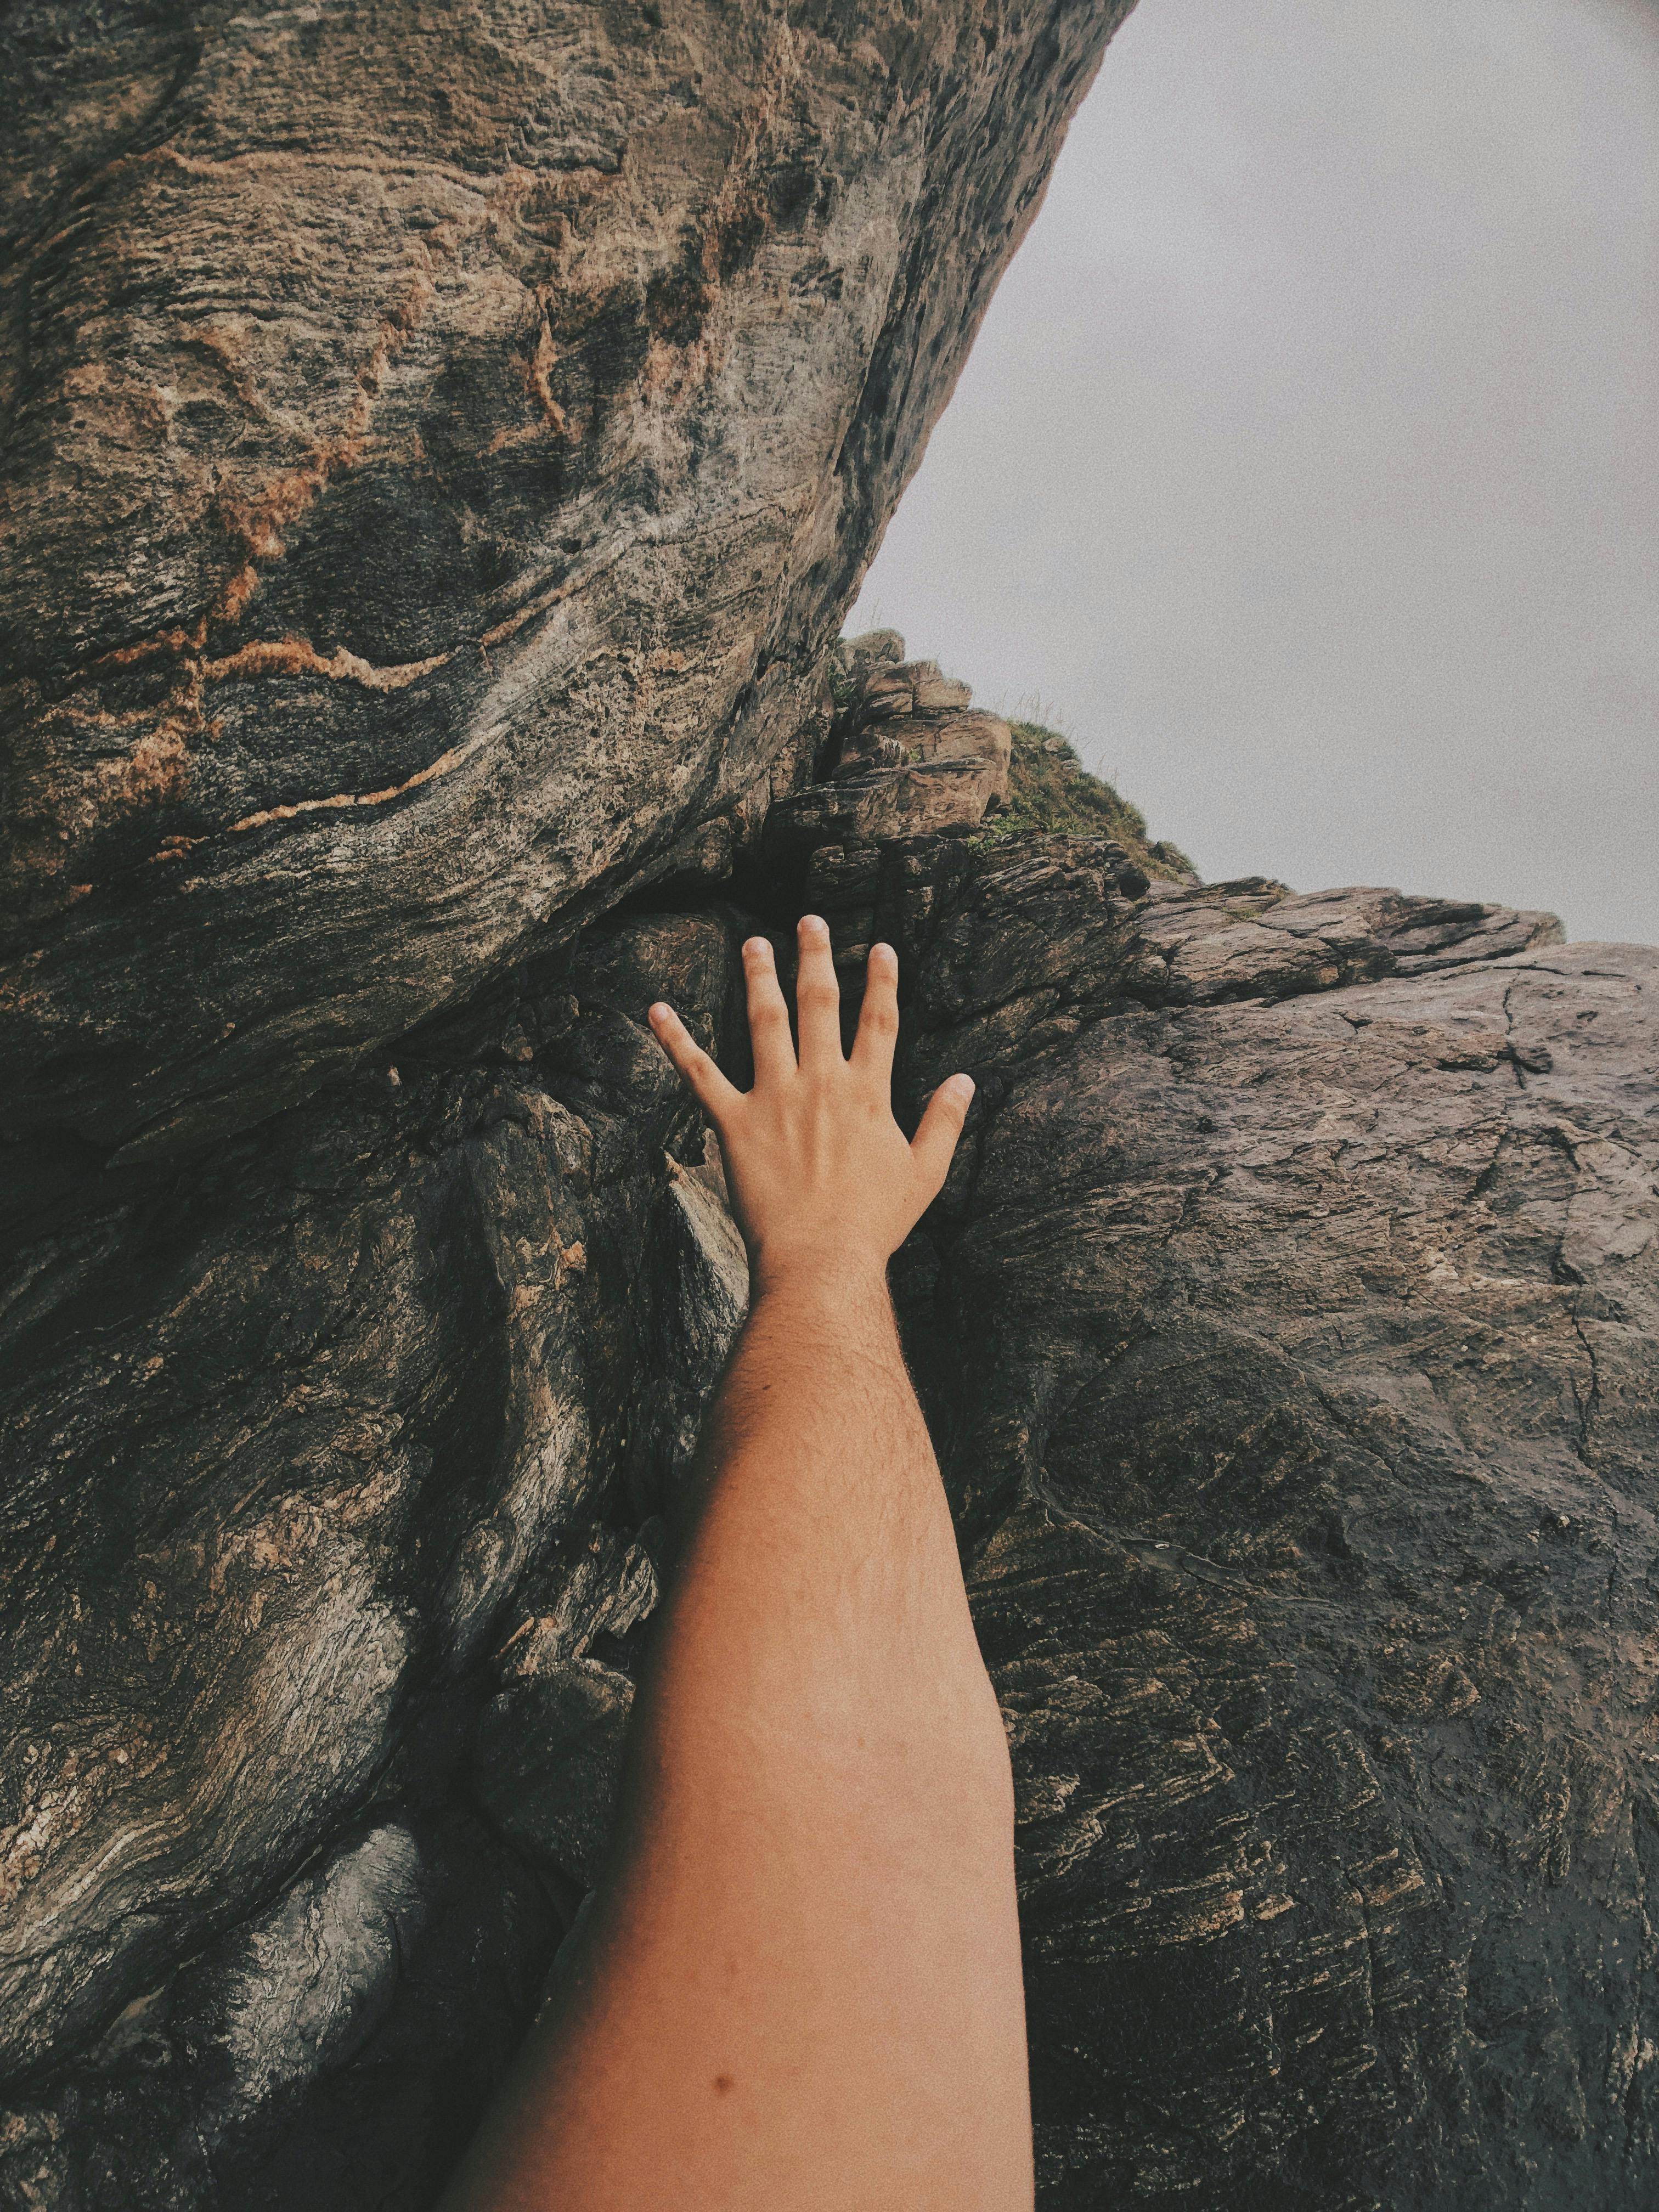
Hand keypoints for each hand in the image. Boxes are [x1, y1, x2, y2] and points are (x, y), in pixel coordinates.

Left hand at [648, 916, 974, 1295]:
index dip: (882, 981)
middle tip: (810, 921)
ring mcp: (775, 1098)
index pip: (879, 1022)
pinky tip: (657, 1010)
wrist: (822, 1259)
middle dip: (817, 957)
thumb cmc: (875, 1224)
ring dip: (759, 977)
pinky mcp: (735, 1123)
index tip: (881, 948)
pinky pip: (699, 1074)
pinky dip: (676, 1040)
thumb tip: (966, 1081)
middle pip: (820, 1004)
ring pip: (766, 1021)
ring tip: (755, 943)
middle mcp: (821, 1082)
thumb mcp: (926, 1173)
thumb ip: (945, 1122)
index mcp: (867, 1093)